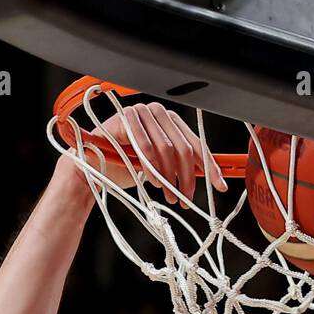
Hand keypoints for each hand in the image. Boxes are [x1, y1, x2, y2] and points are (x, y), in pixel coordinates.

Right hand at [85, 102, 226, 203]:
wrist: (94, 166)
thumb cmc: (127, 165)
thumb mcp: (161, 167)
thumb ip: (181, 166)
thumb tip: (210, 179)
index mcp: (171, 121)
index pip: (196, 143)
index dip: (210, 166)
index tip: (219, 185)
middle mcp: (158, 113)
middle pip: (184, 148)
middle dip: (187, 178)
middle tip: (186, 199)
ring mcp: (141, 113)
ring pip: (167, 149)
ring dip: (170, 178)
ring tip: (170, 196)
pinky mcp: (125, 119)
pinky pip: (146, 148)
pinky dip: (152, 169)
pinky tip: (153, 183)